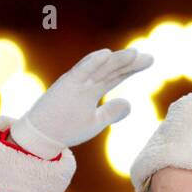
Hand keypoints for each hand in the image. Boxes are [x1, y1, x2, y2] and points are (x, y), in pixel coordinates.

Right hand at [9, 48, 153, 158]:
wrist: (42, 137)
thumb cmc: (66, 129)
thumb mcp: (95, 122)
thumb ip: (111, 112)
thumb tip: (130, 104)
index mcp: (92, 90)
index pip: (115, 75)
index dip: (131, 67)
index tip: (149, 60)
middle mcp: (85, 82)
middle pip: (111, 68)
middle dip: (129, 62)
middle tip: (149, 57)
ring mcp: (75, 82)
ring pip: (99, 67)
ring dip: (115, 59)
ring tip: (134, 54)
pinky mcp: (65, 85)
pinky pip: (80, 71)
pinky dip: (92, 62)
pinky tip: (106, 54)